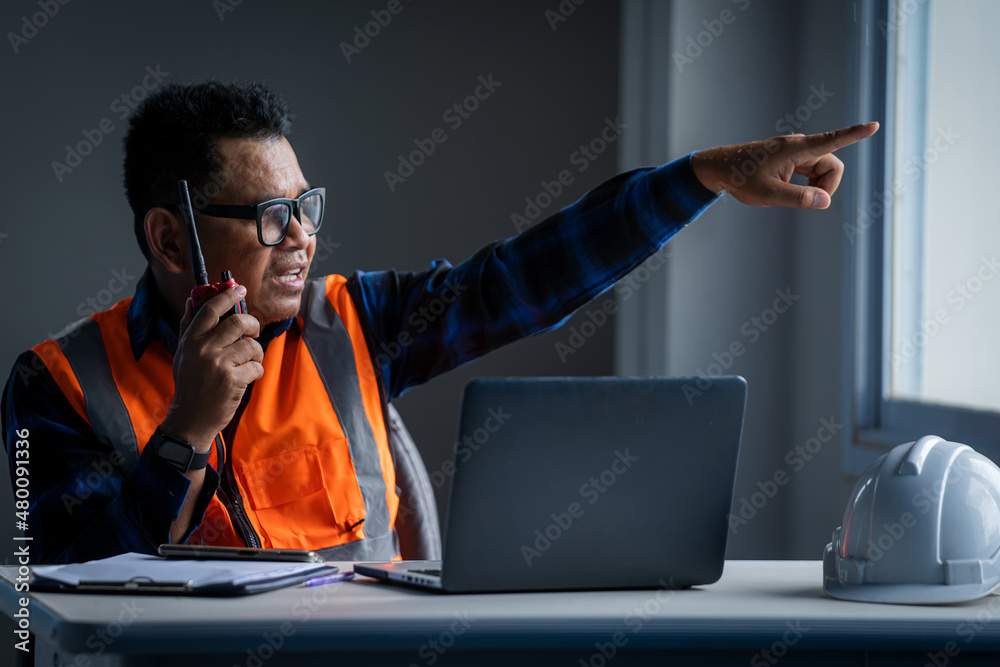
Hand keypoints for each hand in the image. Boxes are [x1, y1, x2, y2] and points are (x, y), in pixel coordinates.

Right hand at [161, 286, 263, 450]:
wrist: (190, 419)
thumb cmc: (190, 384)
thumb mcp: (183, 353)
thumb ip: (189, 326)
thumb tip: (192, 299)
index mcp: (191, 340)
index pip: (211, 309)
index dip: (228, 295)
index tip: (240, 289)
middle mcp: (203, 349)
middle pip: (238, 321)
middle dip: (252, 324)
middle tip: (253, 331)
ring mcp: (218, 364)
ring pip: (251, 345)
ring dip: (255, 354)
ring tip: (248, 362)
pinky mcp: (232, 380)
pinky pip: (256, 366)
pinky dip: (256, 372)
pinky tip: (246, 378)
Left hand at [691, 122, 878, 208]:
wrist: (719, 169)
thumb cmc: (740, 178)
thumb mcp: (768, 194)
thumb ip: (798, 199)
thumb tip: (826, 201)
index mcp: (795, 148)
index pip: (831, 140)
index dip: (854, 135)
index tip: (874, 126)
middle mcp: (799, 147)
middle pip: (832, 166)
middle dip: (827, 186)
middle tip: (808, 203)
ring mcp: (794, 153)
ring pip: (822, 170)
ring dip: (816, 187)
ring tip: (788, 195)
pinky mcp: (789, 160)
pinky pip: (810, 172)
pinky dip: (806, 185)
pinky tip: (787, 190)